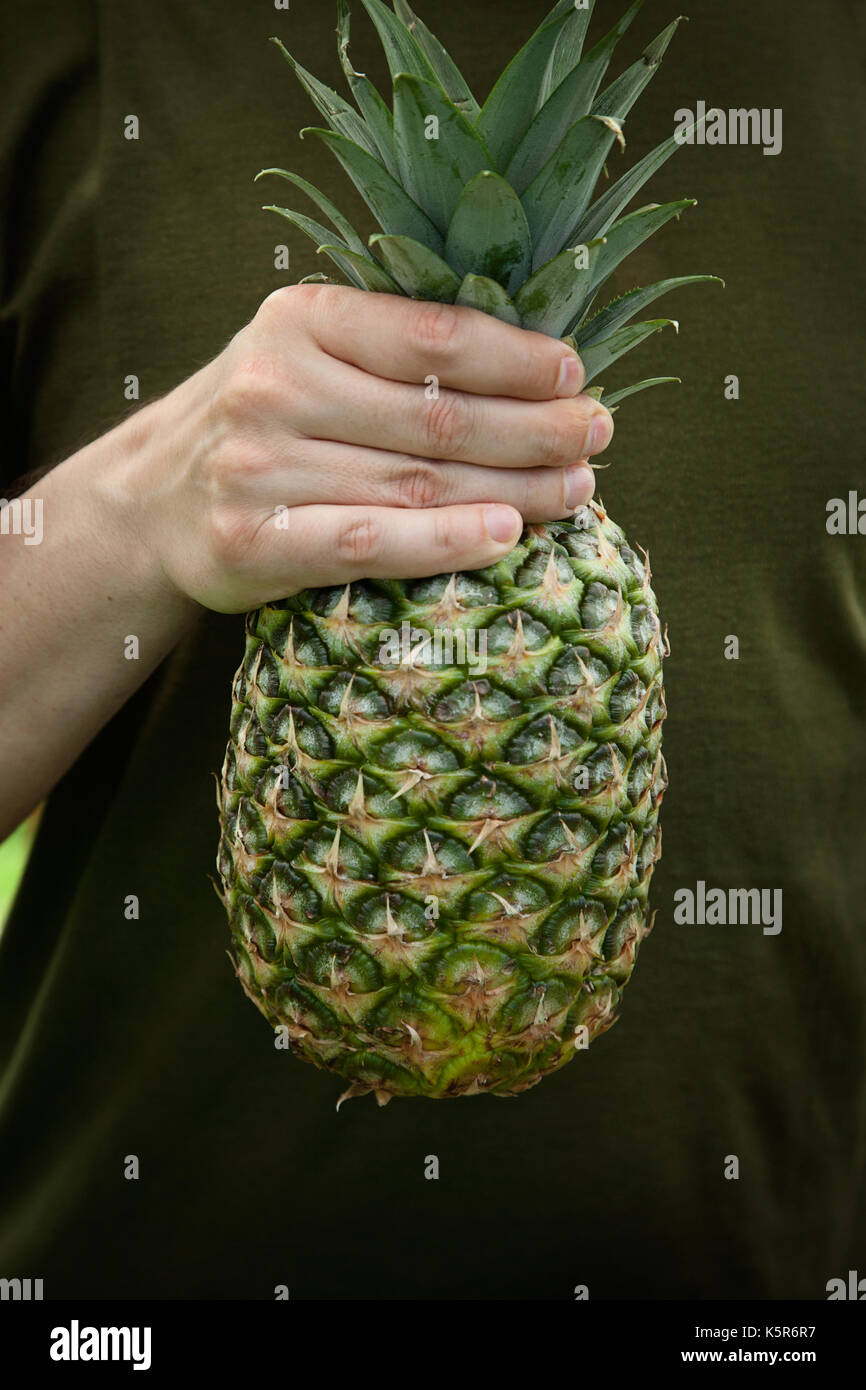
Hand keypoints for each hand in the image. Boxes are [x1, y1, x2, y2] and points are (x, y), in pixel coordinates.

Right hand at [138, 283, 613, 612]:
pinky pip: (371, 543)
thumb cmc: (261, 419)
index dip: (516, 357)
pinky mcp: (254, 541)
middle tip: (599, 435)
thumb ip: (392, 348)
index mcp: (299, 318)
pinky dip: (446, 543)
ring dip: (515, 489)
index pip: (432, 335)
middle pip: (439, 415)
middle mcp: (275, 385)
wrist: (150, 501)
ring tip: (578, 490)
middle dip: (535, 428)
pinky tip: (508, 536)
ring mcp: (259, 466)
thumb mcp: (306, 352)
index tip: (577, 374)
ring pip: (417, 482)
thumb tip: (534, 361)